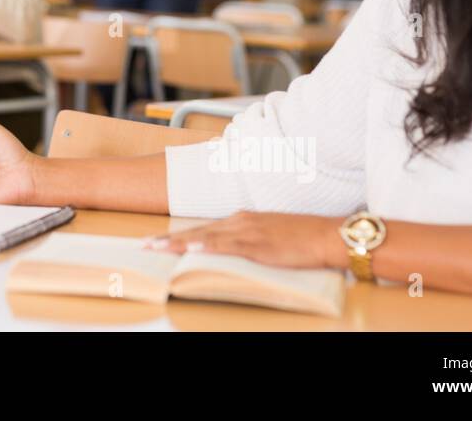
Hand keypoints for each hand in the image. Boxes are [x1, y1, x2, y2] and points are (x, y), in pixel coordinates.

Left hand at [146, 211, 343, 269]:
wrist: (327, 234)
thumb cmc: (302, 237)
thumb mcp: (268, 235)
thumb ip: (247, 241)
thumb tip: (229, 251)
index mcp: (241, 220)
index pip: (202, 228)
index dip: (178, 235)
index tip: (156, 240)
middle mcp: (239, 221)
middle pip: (196, 231)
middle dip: (168, 239)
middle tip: (144, 245)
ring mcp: (247, 231)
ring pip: (205, 237)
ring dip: (178, 243)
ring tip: (156, 248)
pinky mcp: (258, 244)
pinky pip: (227, 245)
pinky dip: (207, 246)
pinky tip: (191, 249)